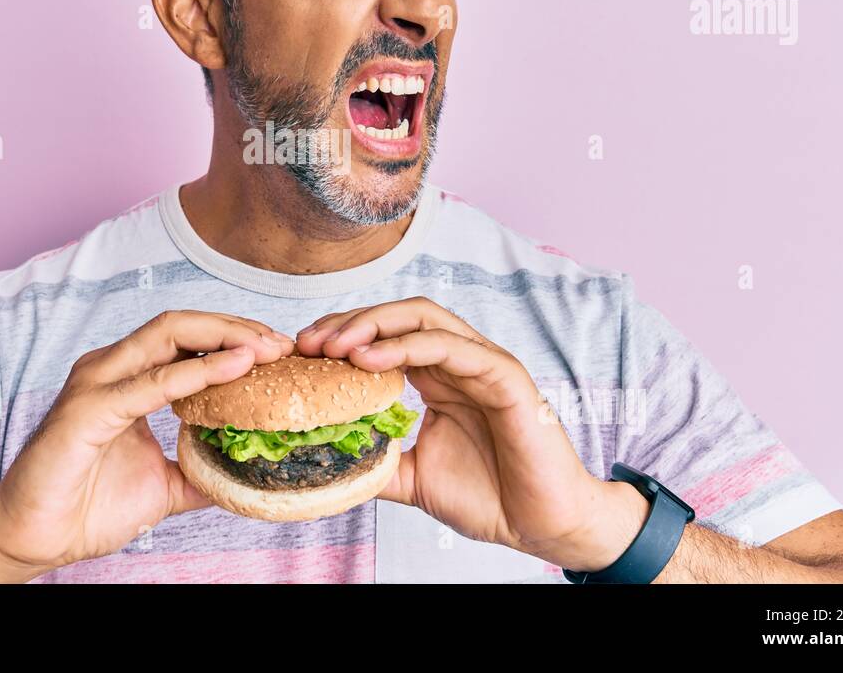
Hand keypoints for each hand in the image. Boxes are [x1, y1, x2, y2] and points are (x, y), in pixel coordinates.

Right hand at [0, 310, 293, 579]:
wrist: (35, 537)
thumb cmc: (86, 505)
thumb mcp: (163, 485)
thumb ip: (200, 470)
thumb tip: (243, 473)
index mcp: (127, 377)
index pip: (188, 338)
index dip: (235, 338)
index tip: (280, 353)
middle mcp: (110, 367)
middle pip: (182, 324)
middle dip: (236, 328)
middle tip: (282, 346)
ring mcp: (96, 383)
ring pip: (166, 336)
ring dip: (222, 338)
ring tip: (264, 350)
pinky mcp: (87, 410)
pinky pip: (149, 384)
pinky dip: (194, 373)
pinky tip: (231, 371)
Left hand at [296, 297, 647, 571]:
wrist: (542, 525)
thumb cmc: (490, 497)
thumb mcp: (414, 478)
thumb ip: (377, 461)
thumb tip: (326, 461)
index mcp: (438, 377)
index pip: (385, 335)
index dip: (342, 336)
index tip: (300, 353)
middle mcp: (460, 361)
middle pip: (399, 316)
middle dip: (350, 323)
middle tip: (308, 344)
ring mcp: (484, 363)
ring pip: (424, 319)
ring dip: (373, 325)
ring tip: (333, 346)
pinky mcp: (505, 376)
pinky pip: (452, 347)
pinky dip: (407, 346)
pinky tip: (370, 360)